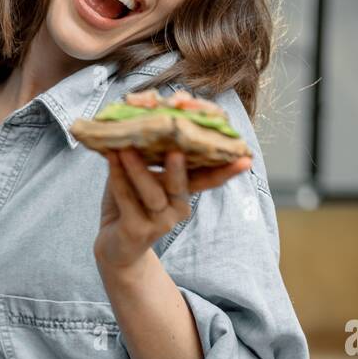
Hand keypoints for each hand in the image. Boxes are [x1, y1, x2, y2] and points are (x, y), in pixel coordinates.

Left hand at [94, 148, 251, 274]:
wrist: (114, 245)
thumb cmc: (131, 203)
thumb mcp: (145, 175)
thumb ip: (150, 152)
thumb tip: (149, 112)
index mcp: (185, 193)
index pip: (209, 179)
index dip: (227, 170)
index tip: (245, 159)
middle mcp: (178, 209)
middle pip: (182, 185)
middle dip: (179, 167)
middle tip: (176, 149)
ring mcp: (158, 223)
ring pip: (151, 193)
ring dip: (138, 168)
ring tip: (126, 147)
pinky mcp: (136, 231)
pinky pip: (127, 200)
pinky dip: (119, 178)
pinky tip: (112, 158)